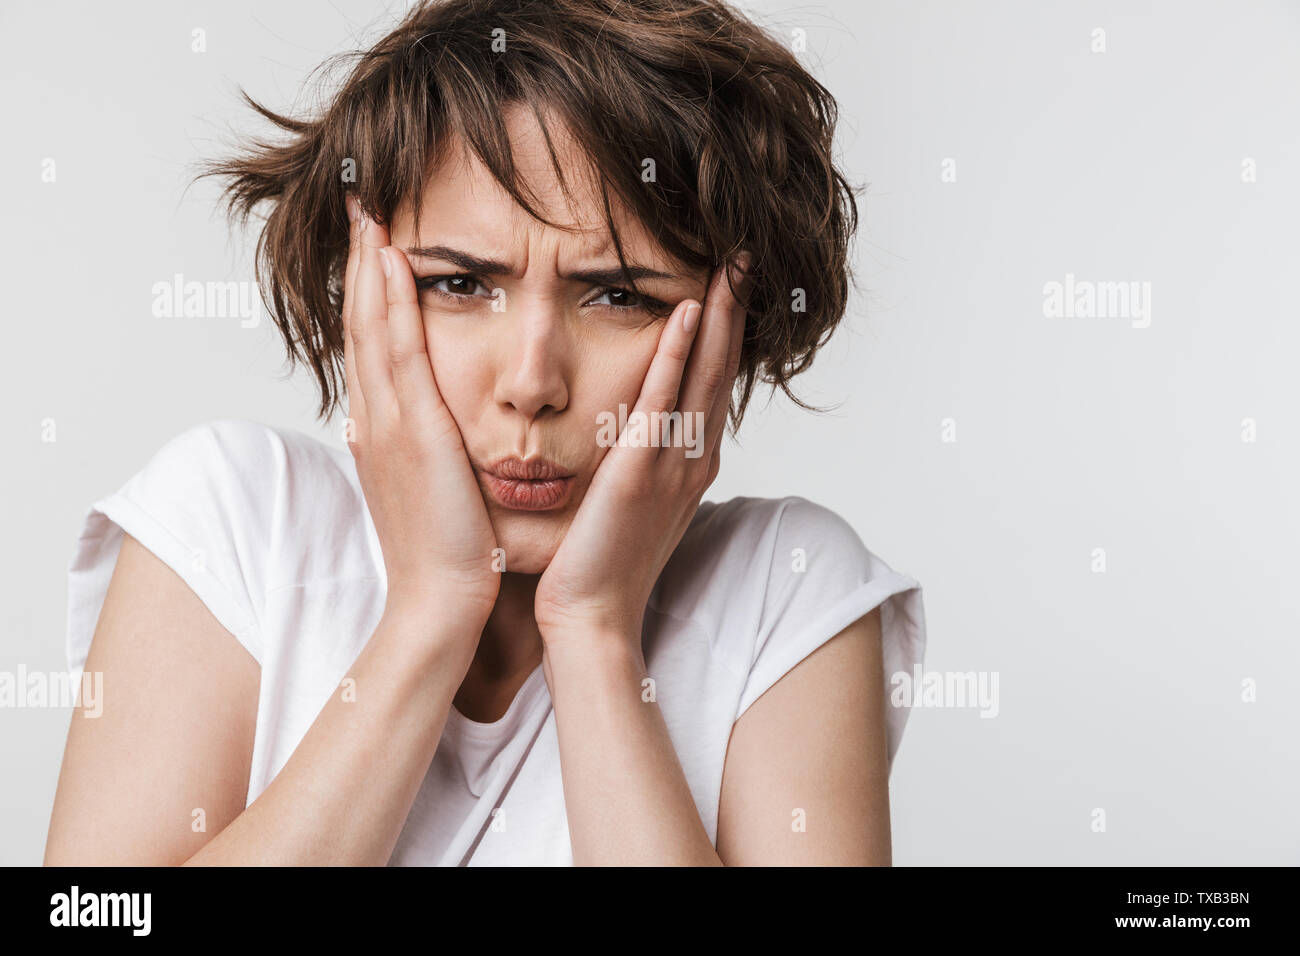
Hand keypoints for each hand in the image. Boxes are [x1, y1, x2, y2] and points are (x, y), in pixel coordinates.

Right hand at [342, 196, 500, 634]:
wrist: (440, 604)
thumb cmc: (449, 554)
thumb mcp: (434, 492)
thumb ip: (430, 452)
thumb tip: (436, 428)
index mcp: (382, 432)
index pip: (371, 346)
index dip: (368, 294)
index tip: (375, 247)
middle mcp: (375, 420)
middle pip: (361, 324)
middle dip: (361, 265)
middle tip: (361, 209)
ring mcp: (386, 424)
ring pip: (371, 327)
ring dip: (370, 267)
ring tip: (371, 215)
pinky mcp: (411, 432)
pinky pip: (397, 352)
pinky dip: (389, 304)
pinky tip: (393, 262)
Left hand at [534, 254, 750, 645]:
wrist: (590, 618)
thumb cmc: (601, 564)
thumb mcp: (633, 503)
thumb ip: (642, 461)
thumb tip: (638, 432)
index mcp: (689, 464)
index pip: (713, 383)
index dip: (726, 332)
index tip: (730, 285)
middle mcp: (692, 459)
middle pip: (722, 369)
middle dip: (735, 310)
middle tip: (746, 255)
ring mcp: (672, 464)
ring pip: (704, 375)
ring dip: (718, 317)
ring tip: (729, 266)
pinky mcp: (640, 471)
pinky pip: (663, 400)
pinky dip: (678, 354)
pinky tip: (686, 312)